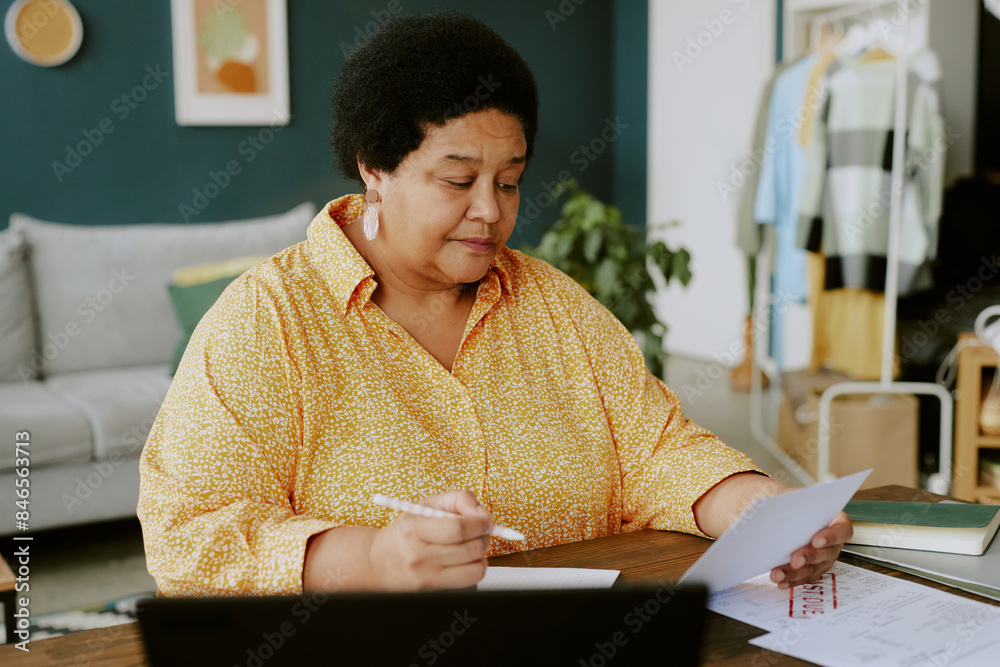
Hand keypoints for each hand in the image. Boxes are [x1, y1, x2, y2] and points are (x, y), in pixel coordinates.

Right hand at [368, 489, 492, 590]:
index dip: (480, 523)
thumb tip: (481, 513)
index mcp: (414, 529)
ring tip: (470, 547)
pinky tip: (462, 563)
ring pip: (476, 568)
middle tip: (480, 532)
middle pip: (472, 549)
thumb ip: (457, 499)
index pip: (458, 529)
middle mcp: (418, 556)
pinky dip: (473, 571)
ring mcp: (426, 578)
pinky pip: (470, 583)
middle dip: (484, 537)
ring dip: (481, 555)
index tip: (486, 520)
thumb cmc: (406, 532)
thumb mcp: (425, 505)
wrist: (379, 564)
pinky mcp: (433, 592)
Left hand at [770, 511, 852, 589]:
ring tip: (778, 574)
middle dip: (809, 557)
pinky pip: (803, 577)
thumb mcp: (790, 498)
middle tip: (794, 560)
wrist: (782, 512)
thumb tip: (769, 509)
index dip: (831, 536)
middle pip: (827, 553)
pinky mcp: (811, 569)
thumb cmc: (790, 503)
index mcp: (834, 520)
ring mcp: (823, 558)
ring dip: (795, 573)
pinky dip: (791, 580)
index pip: (842, 529)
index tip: (816, 540)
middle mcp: (833, 542)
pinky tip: (780, 581)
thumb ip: (788, 503)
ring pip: (813, 568)